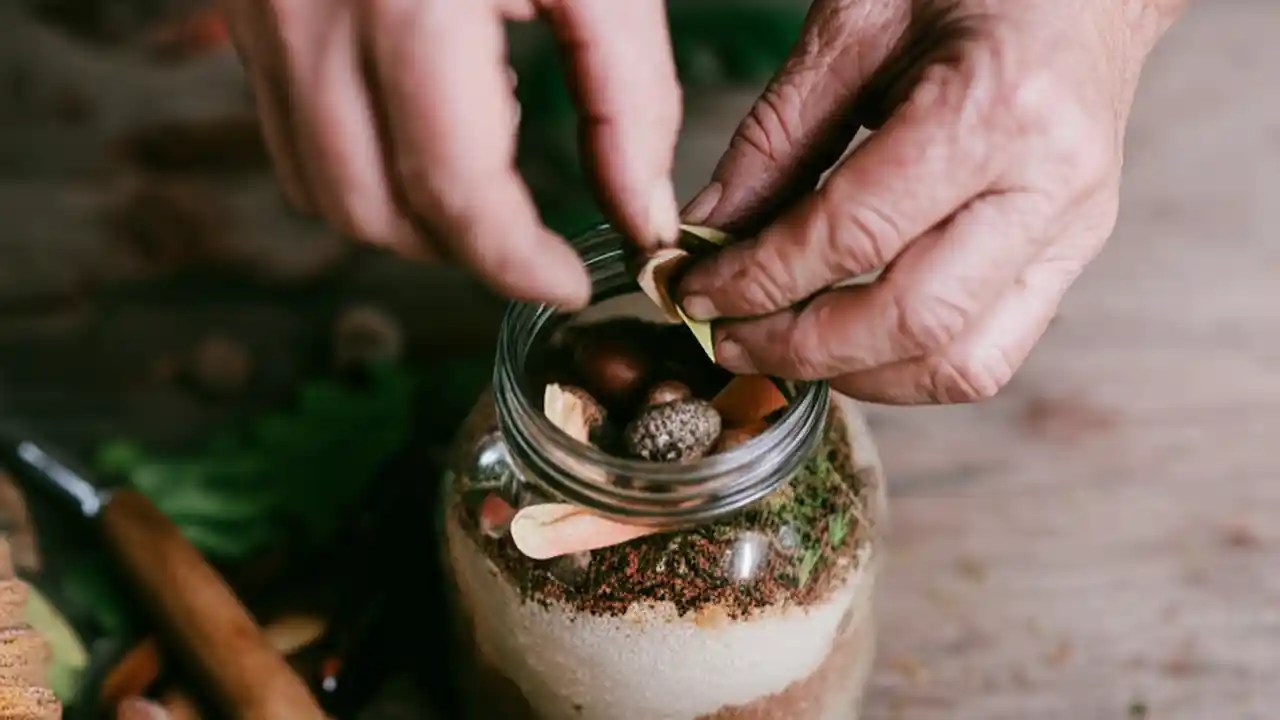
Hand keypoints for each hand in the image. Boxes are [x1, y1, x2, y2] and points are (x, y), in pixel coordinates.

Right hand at [218, 0, 683, 309]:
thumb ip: (629, 98)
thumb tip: (643, 216)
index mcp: (409, 3)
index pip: (453, 191)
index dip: (517, 262)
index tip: (570, 281)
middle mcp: (313, 18)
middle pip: (377, 210)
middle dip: (464, 252)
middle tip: (536, 244)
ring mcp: (263, 18)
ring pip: (322, 190)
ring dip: (408, 223)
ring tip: (485, 197)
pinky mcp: (249, 13)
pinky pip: (292, 139)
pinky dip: (362, 171)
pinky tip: (424, 138)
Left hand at [677, 0, 1187, 403]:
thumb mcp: (854, 28)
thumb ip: (777, 135)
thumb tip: (706, 230)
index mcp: (996, 107)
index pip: (855, 233)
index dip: (759, 279)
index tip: (694, 293)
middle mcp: (1051, 185)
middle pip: (912, 320)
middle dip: (798, 347)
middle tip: (724, 340)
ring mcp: (1074, 231)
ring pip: (959, 364)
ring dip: (853, 375)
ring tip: (778, 350)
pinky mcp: (1072, 258)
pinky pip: (988, 355)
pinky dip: (904, 368)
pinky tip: (846, 344)